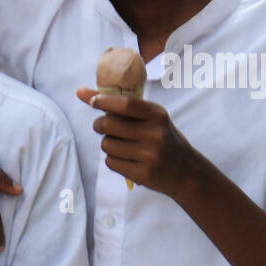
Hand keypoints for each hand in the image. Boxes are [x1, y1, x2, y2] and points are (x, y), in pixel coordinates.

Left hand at [76, 87, 199, 197]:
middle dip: (99, 125)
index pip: (125, 104)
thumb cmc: (162, 139)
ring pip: (106, 145)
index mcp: (158, 115)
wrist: (185, 172)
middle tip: (103, 126)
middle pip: (108, 125)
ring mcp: (149, 155)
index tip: (93, 101)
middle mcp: (154, 134)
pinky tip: (126, 160)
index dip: (104, 101)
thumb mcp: (151, 119)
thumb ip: (120, 106)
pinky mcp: (142, 173)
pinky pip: (110, 162)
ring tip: (121, 145)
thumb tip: (80, 92)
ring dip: (107, 144)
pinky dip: (112, 160)